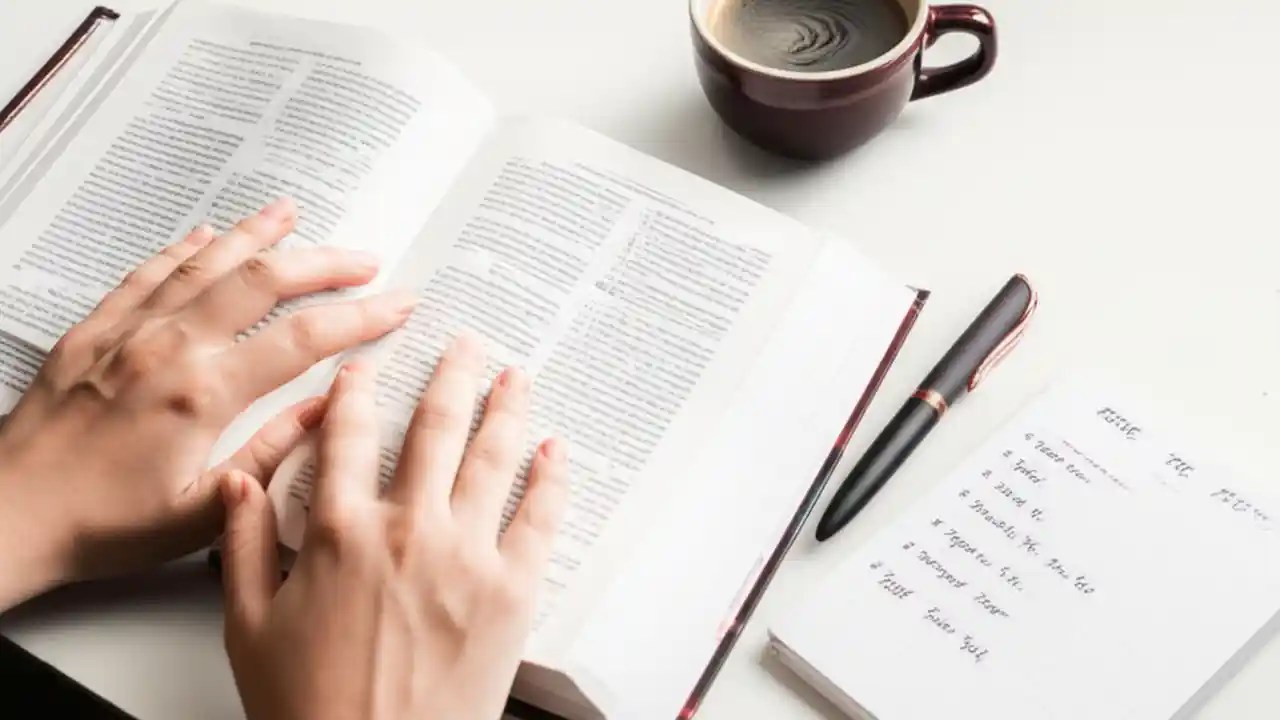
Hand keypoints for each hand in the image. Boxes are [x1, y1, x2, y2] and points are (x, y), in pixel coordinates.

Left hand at [0, 198, 414, 609]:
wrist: (8, 516)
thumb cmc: (100, 525)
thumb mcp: (201, 513)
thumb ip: (271, 456)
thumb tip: (329, 412)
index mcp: (202, 395)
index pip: (304, 339)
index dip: (361, 316)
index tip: (397, 303)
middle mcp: (168, 349)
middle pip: (263, 282)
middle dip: (324, 263)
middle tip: (364, 259)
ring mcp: (128, 332)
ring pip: (206, 264)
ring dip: (257, 235)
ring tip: (293, 213)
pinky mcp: (94, 331)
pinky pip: (147, 272)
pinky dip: (183, 249)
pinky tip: (206, 236)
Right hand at [220, 334, 567, 719]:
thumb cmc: (311, 707)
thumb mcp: (250, 626)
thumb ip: (244, 544)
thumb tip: (238, 481)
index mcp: (340, 532)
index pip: (345, 437)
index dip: (353, 393)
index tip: (364, 367)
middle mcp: (408, 530)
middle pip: (434, 429)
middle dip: (449, 377)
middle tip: (463, 345)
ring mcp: (467, 556)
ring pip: (491, 457)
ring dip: (505, 408)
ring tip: (514, 376)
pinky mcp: (512, 590)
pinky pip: (539, 517)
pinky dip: (550, 477)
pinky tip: (556, 450)